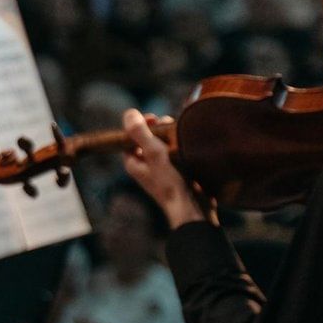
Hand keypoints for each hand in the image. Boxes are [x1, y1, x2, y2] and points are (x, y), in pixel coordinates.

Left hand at [119, 108, 210, 227]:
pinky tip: (189, 145)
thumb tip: (129, 114)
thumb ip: (140, 133)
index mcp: (134, 163)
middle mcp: (145, 167)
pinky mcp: (176, 173)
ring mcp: (161, 170)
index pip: (130, 137)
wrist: (193, 208)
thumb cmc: (171, 182)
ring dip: (172, 137)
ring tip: (181, 136)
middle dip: (159, 130)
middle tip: (170, 126)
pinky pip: (176, 154)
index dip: (140, 124)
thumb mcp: (154, 154)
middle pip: (148, 139)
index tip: (155, 119)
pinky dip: (181, 146)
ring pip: (163, 145)